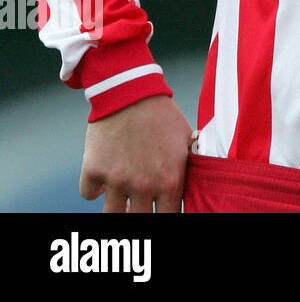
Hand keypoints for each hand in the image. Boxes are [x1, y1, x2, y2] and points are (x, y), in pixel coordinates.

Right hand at [79, 95, 194, 212]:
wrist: (131, 93)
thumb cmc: (163, 115)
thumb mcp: (186, 139)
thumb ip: (188, 165)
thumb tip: (196, 180)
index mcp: (170, 181)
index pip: (169, 217)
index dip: (165, 214)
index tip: (161, 209)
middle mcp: (143, 186)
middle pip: (138, 221)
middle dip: (141, 213)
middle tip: (140, 204)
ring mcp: (116, 180)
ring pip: (112, 215)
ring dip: (117, 207)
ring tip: (122, 198)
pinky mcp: (93, 170)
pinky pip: (88, 194)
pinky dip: (94, 189)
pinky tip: (103, 180)